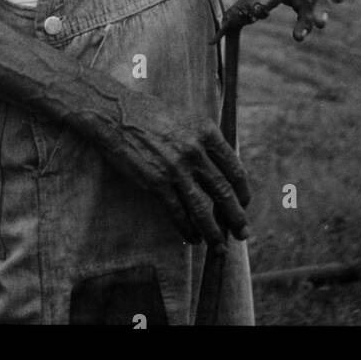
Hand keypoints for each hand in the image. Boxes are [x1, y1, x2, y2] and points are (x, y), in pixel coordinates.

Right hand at [90, 91, 249, 248]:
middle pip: (224, 192)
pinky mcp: (157, 182)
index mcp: (206, 132)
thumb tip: (219, 167)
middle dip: (236, 217)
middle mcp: (195, 151)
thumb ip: (203, 140)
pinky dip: (187, 228)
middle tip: (242, 232)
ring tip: (219, 246)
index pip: (234, 168)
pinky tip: (192, 236)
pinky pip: (178, 212)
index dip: (243, 191)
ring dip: (213, 232)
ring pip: (202, 209)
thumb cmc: (148, 112)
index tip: (244, 202)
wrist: (116, 113)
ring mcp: (176, 169)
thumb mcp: (184, 117)